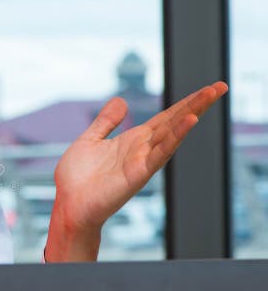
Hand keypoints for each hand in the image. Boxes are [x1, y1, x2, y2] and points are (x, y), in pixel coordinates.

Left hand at [44, 81, 227, 261]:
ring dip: (191, 115)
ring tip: (210, 97)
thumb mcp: (90, 140)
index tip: (207, 88)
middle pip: (175, 121)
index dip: (185, 102)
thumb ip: (106, 121)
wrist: (69, 204)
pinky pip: (160, 153)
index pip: (165, 117)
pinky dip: (175, 137)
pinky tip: (188, 122)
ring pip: (172, 134)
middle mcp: (142, 149)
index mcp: (133, 140)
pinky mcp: (138, 174)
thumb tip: (121, 100)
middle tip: (220, 86)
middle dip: (197, 104)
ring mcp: (142, 161)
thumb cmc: (77, 178)